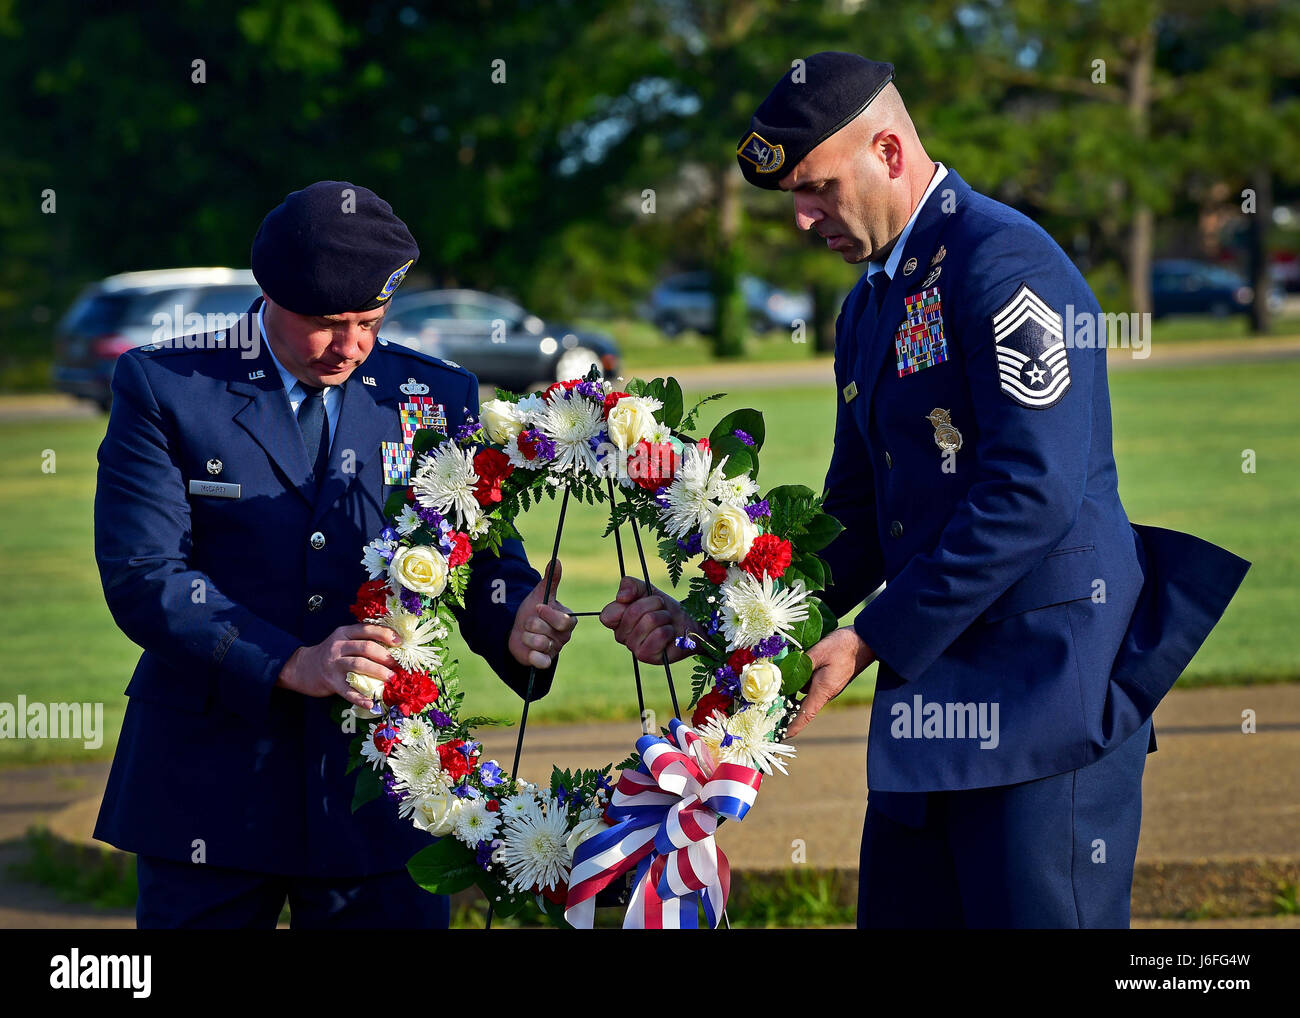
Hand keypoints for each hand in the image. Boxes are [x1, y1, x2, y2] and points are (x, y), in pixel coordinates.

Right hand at [276, 623, 402, 709]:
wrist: (301, 667)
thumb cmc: (331, 654)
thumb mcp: (343, 640)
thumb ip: (362, 640)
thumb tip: (394, 645)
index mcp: (344, 633)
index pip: (367, 629)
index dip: (385, 634)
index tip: (400, 642)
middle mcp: (338, 647)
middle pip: (366, 648)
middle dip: (385, 656)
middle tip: (398, 664)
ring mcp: (334, 664)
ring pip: (359, 665)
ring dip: (378, 672)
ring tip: (391, 678)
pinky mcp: (331, 682)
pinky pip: (348, 691)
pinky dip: (361, 698)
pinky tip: (372, 703)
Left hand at [508, 559, 576, 669]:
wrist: (517, 628)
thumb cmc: (533, 610)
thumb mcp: (540, 593)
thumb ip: (551, 579)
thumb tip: (556, 559)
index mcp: (568, 620)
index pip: (564, 621)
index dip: (547, 614)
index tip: (536, 608)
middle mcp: (565, 636)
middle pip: (547, 632)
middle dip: (532, 625)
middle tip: (529, 623)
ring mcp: (555, 650)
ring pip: (540, 644)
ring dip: (527, 637)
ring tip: (527, 634)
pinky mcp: (545, 662)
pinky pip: (541, 662)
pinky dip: (532, 656)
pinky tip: (529, 650)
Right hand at [599, 575, 694, 664]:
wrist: (685, 622)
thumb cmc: (662, 607)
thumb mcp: (646, 589)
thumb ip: (630, 585)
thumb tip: (621, 597)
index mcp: (616, 620)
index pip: (608, 614)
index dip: (626, 602)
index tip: (639, 598)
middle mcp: (621, 635)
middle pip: (633, 611)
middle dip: (654, 604)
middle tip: (660, 610)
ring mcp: (633, 647)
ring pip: (649, 621)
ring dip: (664, 616)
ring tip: (666, 621)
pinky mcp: (646, 656)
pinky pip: (659, 634)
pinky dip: (669, 630)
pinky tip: (669, 634)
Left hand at [784, 626, 875, 738]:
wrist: (864, 641)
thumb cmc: (843, 646)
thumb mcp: (818, 653)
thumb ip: (801, 665)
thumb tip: (786, 675)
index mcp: (823, 690)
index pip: (806, 715)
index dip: (794, 727)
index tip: (782, 735)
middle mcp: (825, 692)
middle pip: (802, 707)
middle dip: (786, 710)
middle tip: (767, 712)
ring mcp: (827, 687)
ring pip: (804, 694)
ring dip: (791, 694)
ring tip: (773, 692)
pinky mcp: (828, 680)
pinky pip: (810, 686)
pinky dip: (798, 684)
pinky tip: (788, 677)